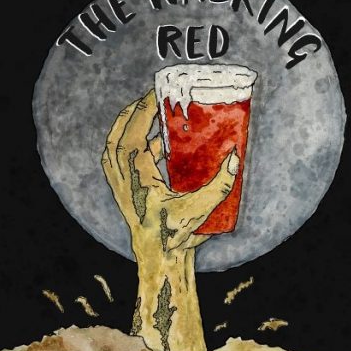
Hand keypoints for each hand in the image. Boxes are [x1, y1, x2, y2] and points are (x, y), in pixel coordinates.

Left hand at [100, 87, 236, 350]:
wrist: (157, 257)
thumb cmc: (175, 234)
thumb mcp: (200, 209)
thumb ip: (220, 184)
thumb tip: (236, 158)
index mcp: (137, 175)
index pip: (135, 132)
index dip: (144, 109)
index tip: (158, 93)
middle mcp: (122, 175)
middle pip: (120, 131)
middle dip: (136, 110)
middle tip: (155, 95)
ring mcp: (118, 181)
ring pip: (114, 143)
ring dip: (127, 123)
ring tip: (147, 109)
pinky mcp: (120, 188)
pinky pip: (116, 156)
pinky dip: (127, 141)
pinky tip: (147, 140)